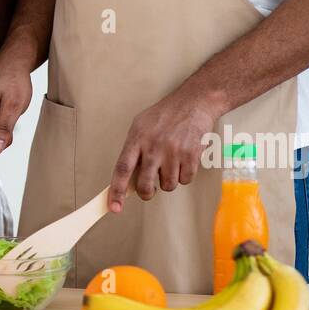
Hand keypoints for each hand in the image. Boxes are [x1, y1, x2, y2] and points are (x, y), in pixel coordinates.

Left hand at [108, 89, 221, 212]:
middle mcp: (154, 146)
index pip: (122, 169)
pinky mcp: (191, 156)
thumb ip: (134, 149)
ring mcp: (173, 152)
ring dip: (169, 180)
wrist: (194, 102)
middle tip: (150, 189)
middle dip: (147, 193)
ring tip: (171, 163)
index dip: (116, 191)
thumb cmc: (165, 115)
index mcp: (137, 138)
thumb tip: (127, 178)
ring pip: (168, 185)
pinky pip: (185, 180)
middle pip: (145, 185)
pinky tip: (184, 159)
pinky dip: (185, 175)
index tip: (114, 207)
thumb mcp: (141, 125)